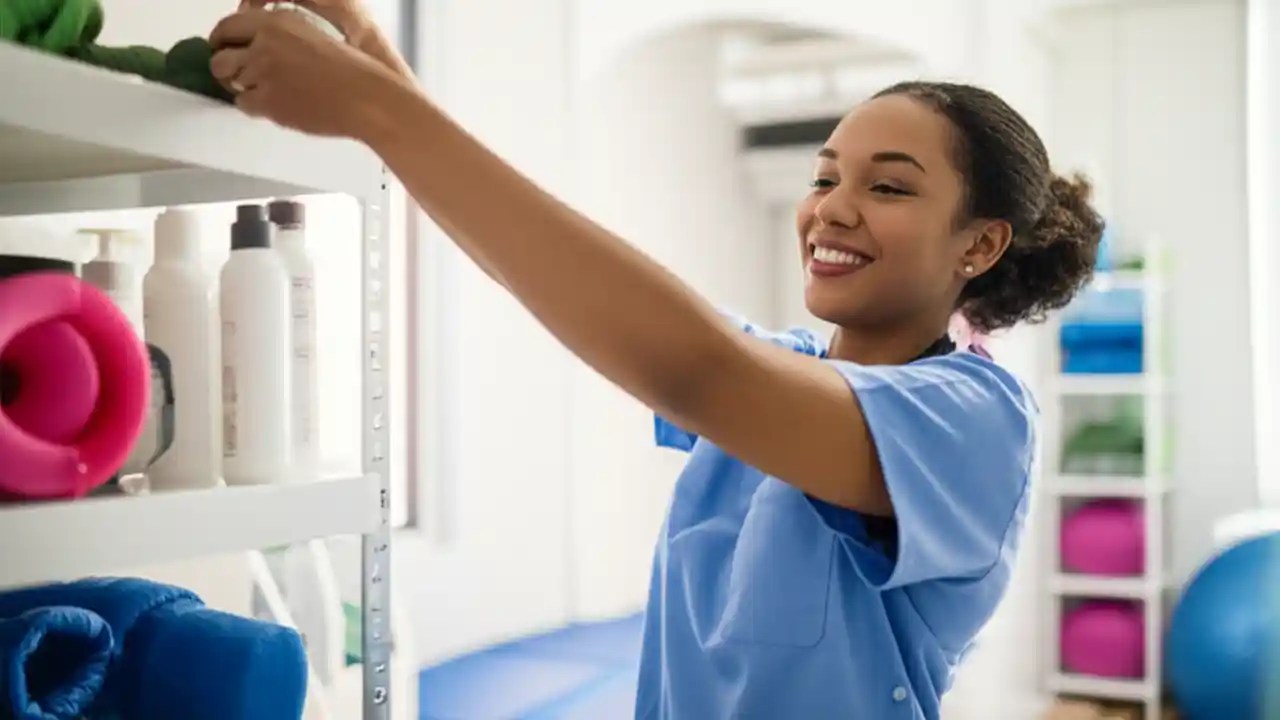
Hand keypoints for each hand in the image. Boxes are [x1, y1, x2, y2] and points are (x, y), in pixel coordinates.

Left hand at [209, 9, 406, 138]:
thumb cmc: (349, 70)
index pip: (227, 27)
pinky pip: (243, 104)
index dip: (221, 42)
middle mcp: (264, 42)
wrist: (365, 97)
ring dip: (244, 89)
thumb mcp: (311, 34)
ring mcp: (263, 72)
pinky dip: (255, 107)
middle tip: (238, 78)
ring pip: (230, 83)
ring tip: (269, 93)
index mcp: (276, 21)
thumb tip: (249, 48)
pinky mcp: (267, 101)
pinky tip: (277, 105)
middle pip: (219, 58)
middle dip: (225, 69)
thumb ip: (277, 36)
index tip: (225, 51)